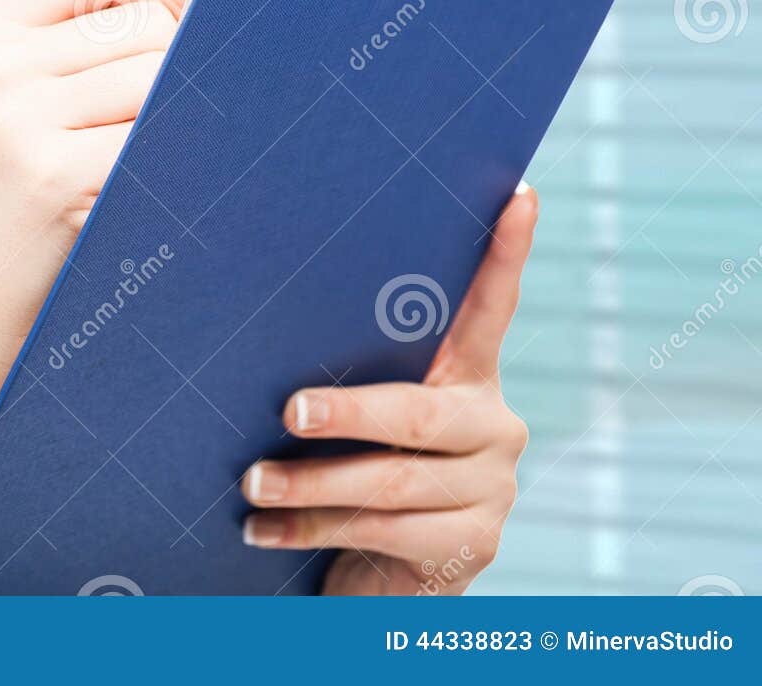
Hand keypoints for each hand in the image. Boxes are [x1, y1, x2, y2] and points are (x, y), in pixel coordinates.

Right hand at [0, 0, 196, 357]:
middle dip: (163, 77)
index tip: (119, 69)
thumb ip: (113, 32)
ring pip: (163, 75)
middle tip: (120, 141)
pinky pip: (160, 138)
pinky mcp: (52, 172)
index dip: (142, 4)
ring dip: (167, 126)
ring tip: (120, 171)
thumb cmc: (28, 193)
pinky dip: (168, 167)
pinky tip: (132, 199)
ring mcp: (17, 116)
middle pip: (151, 21)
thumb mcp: (40, 97)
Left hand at [238, 184, 538, 594]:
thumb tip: (261, 328)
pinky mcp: (474, 546)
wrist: (381, 579)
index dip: (506, 254)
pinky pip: (384, 534)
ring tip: (251, 484)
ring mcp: (493, 489)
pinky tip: (261, 531)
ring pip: (391, 483)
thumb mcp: (352, 422)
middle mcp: (494, 425)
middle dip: (346, 414)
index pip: (492, 310)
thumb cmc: (350, 473)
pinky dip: (311, 530)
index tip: (520, 192)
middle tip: (288, 411)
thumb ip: (343, 376)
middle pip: (418, 414)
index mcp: (467, 376)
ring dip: (309, 485)